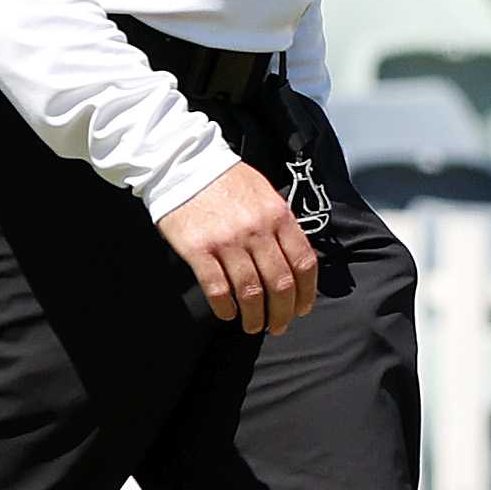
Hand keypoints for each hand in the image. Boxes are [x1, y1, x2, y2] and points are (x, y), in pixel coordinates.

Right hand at [157, 161, 318, 334]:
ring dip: (255, 316)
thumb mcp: (266, 195)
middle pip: (280, 283)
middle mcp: (257, 230)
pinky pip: (218, 289)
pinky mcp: (199, 249)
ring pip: (251, 291)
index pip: (304, 262)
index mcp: (279, 216)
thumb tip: (296, 259)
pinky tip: (228, 314)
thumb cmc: (227, 180)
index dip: (306, 292)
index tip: (303, 308)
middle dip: (283, 312)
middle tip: (279, 325)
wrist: (184, 163)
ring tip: (254, 326)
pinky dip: (226, 307)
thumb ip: (282, 225)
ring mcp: (228, 241)